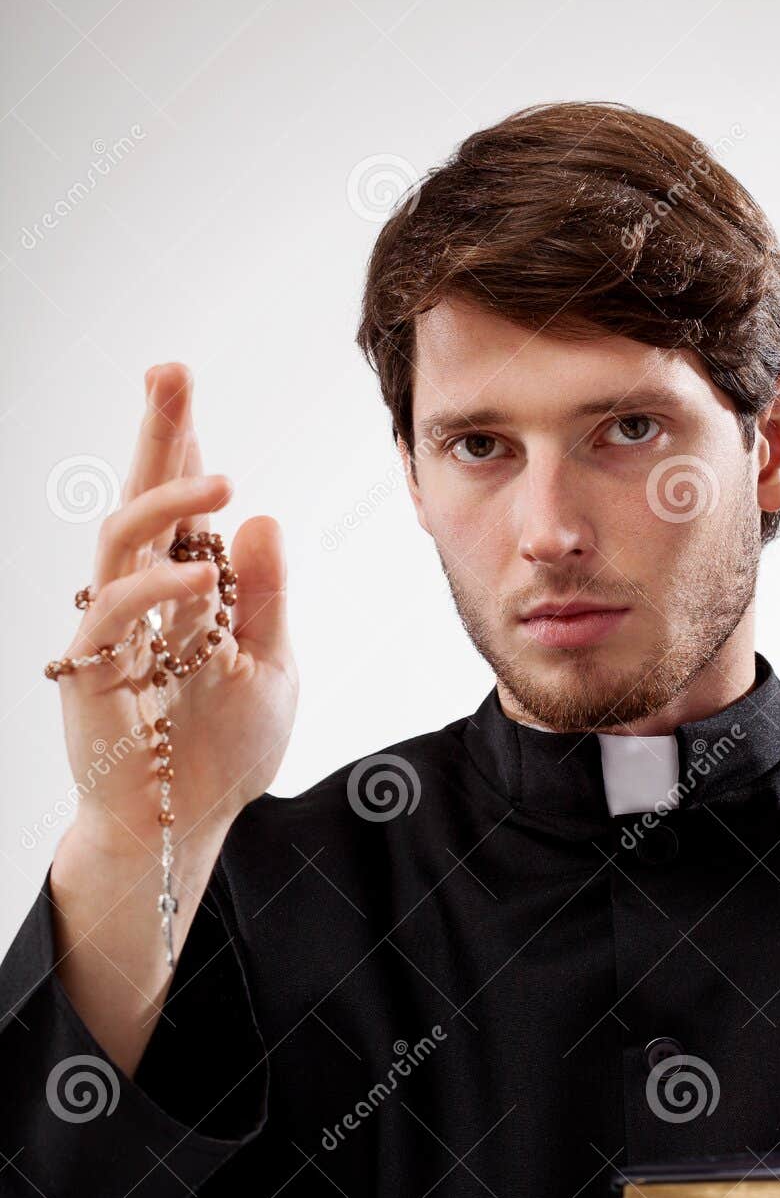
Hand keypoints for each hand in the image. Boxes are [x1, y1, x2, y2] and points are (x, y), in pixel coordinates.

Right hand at [53, 362, 298, 856]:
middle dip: (156, 433)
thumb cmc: (225, 748)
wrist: (185, 825)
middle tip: (171, 373)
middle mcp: (142, 594)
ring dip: (167, 500)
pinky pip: (116, 613)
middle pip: (141, 495)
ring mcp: (110, 627)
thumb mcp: (271, 663)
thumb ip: (266, 596)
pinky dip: (160, 588)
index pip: (179, 502)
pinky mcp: (91, 669)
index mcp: (185, 586)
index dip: (179, 444)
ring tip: (223, 479)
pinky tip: (204, 577)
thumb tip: (259, 516)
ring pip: (120, 538)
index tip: (179, 382)